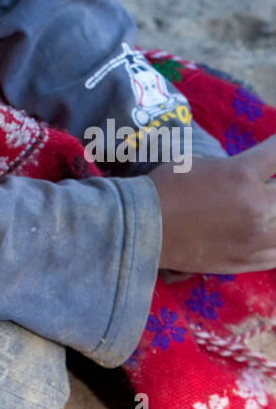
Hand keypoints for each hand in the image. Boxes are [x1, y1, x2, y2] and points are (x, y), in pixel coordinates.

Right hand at [148, 138, 275, 274]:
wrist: (146, 227)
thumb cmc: (168, 187)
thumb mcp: (200, 161)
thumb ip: (234, 166)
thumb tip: (250, 172)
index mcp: (242, 174)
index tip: (274, 147)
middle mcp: (258, 207)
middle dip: (274, 183)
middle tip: (265, 181)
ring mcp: (257, 238)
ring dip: (275, 210)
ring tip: (265, 206)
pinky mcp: (250, 260)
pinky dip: (275, 238)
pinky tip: (268, 231)